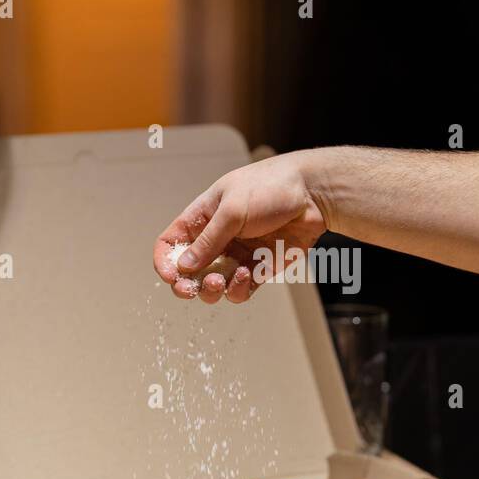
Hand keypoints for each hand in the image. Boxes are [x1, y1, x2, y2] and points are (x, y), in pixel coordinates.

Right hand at [153, 152, 327, 302]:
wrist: (313, 194)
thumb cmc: (271, 188)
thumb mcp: (232, 210)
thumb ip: (208, 240)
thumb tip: (184, 267)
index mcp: (202, 218)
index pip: (170, 244)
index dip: (165, 262)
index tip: (171, 276)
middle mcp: (216, 239)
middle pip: (189, 272)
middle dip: (187, 285)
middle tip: (192, 290)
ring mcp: (237, 255)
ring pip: (213, 286)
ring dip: (214, 290)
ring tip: (224, 280)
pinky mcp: (258, 269)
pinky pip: (240, 290)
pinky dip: (239, 289)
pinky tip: (250, 274)